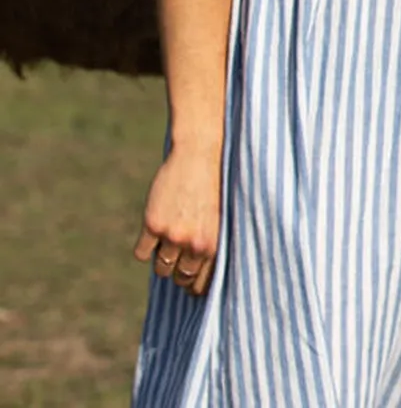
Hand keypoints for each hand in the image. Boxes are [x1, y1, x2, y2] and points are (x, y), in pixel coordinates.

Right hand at [132, 146, 220, 296]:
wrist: (200, 153)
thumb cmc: (213, 185)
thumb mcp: (218, 217)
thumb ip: (208, 244)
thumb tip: (194, 277)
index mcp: (214, 244)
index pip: (200, 284)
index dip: (192, 286)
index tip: (188, 283)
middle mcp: (194, 244)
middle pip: (179, 278)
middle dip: (177, 271)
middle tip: (177, 256)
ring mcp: (172, 235)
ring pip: (160, 268)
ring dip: (162, 259)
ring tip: (168, 239)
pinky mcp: (153, 224)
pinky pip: (142, 253)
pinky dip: (144, 247)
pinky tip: (153, 231)